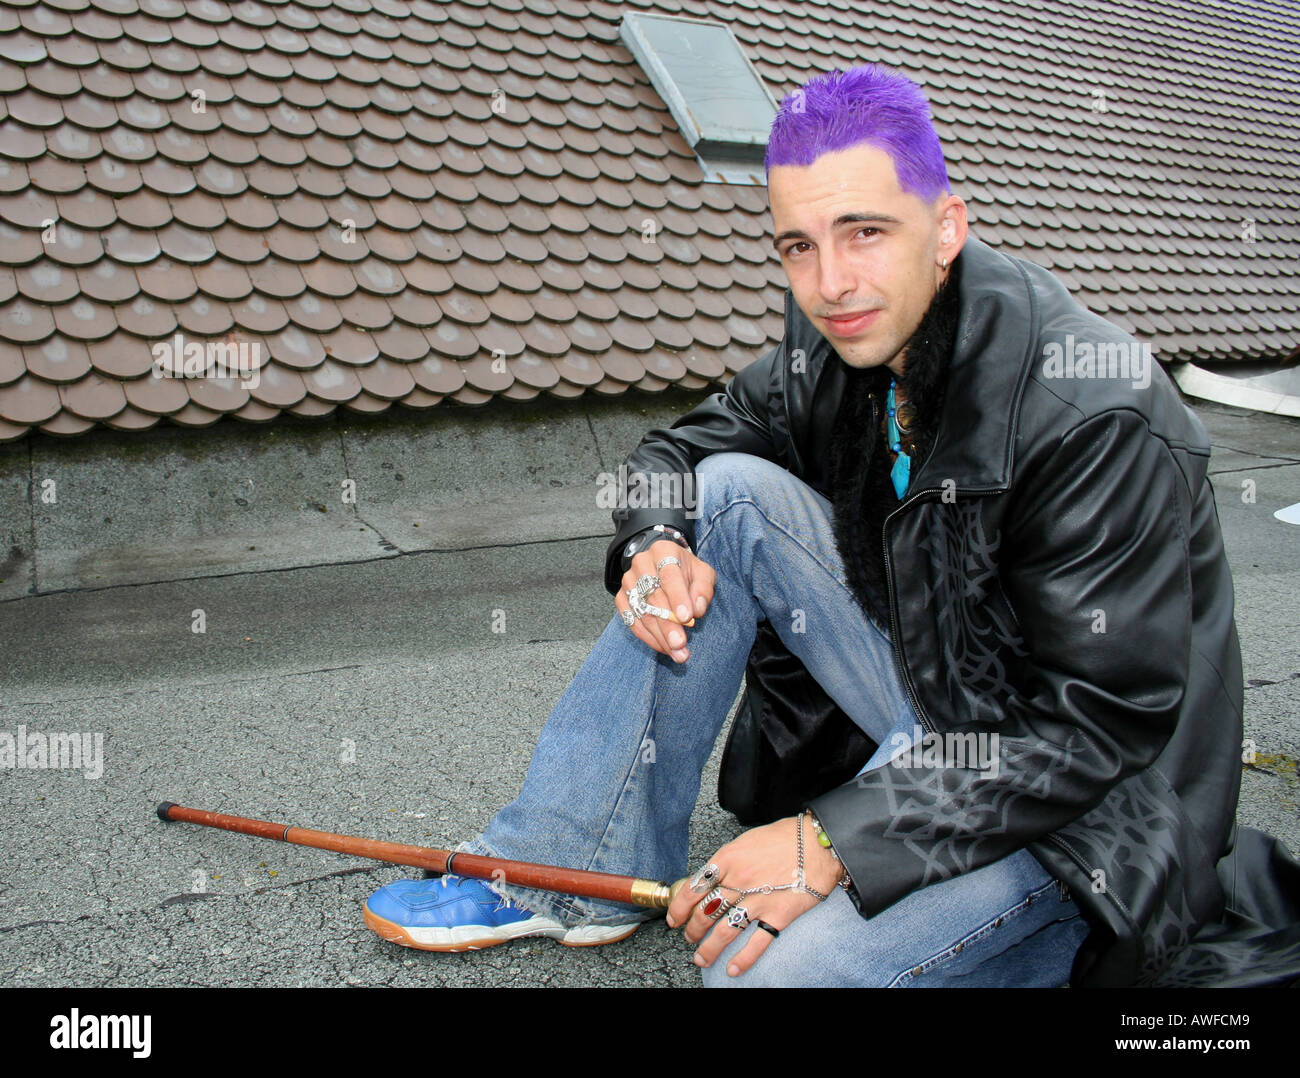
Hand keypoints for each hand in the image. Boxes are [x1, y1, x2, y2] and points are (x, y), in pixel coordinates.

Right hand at [615, 540, 714, 663]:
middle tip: (681, 645)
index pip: (669, 575)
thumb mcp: (702, 573)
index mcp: (663, 552)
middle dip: (668, 624)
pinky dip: (648, 637)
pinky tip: (663, 647)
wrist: (663, 565)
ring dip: (660, 636)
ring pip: (642, 613)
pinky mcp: (621, 597)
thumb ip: (703, 589)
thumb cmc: (686, 571)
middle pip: (654, 598)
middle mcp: (642, 564)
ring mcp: (629, 581)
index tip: (687, 618)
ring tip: (677, 653)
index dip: (678, 597)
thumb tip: (697, 609)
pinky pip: (631, 621)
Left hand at [666, 813, 843, 977]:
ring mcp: (758, 901)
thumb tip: (712, 879)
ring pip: (724, 932)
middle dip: (693, 929)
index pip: (693, 888)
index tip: (674, 918)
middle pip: (706, 912)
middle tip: (689, 937)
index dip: (679, 907)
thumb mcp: (746, 841)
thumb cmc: (785, 837)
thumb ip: (728, 861)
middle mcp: (739, 881)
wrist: (820, 844)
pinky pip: (757, 943)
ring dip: (710, 949)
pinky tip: (733, 969)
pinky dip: (744, 959)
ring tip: (702, 957)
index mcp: (728, 859)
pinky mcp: (779, 916)